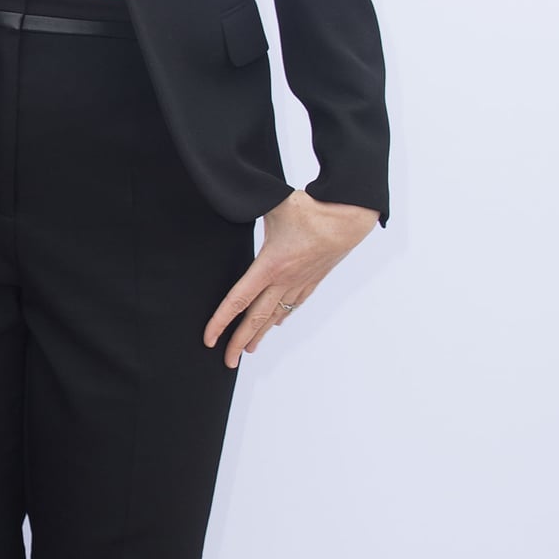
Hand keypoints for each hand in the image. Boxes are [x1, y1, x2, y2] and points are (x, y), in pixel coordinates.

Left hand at [204, 190, 378, 368]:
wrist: (350, 218)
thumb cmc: (313, 209)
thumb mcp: (276, 205)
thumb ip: (252, 203)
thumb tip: (235, 196)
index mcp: (270, 265)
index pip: (238, 300)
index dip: (221, 322)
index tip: (209, 339)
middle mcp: (284, 279)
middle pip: (256, 317)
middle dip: (239, 341)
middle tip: (227, 362)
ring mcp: (300, 281)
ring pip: (275, 314)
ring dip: (260, 333)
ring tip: (248, 350)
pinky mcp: (313, 278)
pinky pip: (294, 303)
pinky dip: (281, 316)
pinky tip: (277, 323)